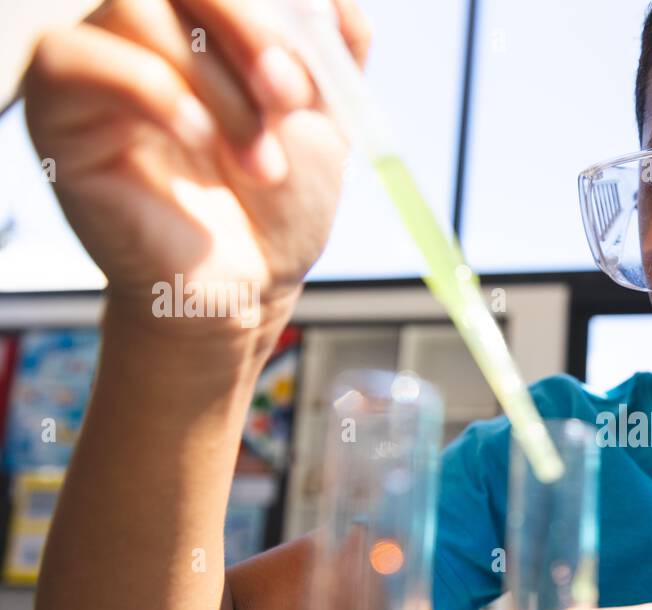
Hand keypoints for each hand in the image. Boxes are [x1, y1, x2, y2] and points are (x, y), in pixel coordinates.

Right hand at [22, 0, 371, 338]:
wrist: (252, 281)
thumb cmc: (281, 199)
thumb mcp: (328, 115)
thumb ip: (332, 46)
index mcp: (203, 16)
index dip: (270, 8)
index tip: (316, 69)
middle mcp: (143, 26)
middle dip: (250, 28)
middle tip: (289, 99)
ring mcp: (95, 61)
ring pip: (136, 9)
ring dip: (217, 86)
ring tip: (260, 161)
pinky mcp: (59, 109)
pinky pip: (80, 60)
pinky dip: (159, 95)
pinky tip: (202, 144)